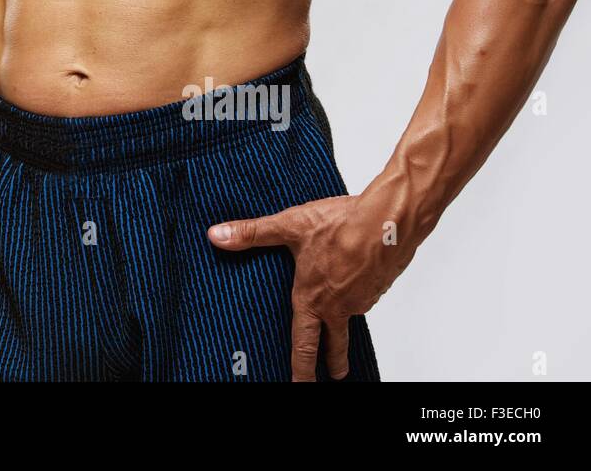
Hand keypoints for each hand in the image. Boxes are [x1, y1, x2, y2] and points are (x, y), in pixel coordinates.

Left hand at [207, 191, 416, 380]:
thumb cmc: (339, 224)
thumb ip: (251, 233)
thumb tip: (216, 236)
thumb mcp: (288, 226)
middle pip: (336, 342)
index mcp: (313, 297)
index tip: (299, 384)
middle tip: (337, 376)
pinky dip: (362, 289)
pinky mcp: (381, 285)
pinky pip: (368, 292)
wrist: (388, 221)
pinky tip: (357, 272)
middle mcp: (339, 304)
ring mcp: (364, 297)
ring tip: (341, 308)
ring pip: (353, 312)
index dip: (302, 368)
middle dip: (335, 361)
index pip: (304, 342)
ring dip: (347, 315)